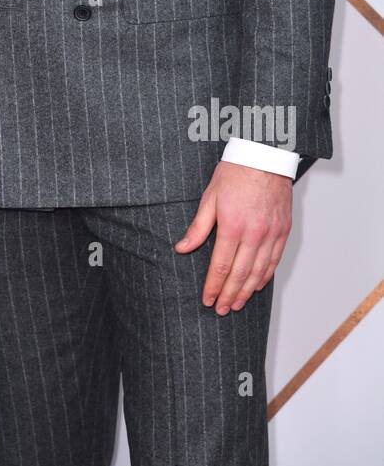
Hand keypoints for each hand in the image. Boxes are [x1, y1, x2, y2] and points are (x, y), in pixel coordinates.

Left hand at [174, 160, 292, 314]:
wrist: (264, 156)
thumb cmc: (235, 172)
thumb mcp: (209, 197)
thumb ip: (198, 227)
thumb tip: (182, 248)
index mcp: (233, 225)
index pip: (221, 265)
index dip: (213, 286)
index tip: (207, 299)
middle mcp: (255, 233)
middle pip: (241, 274)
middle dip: (228, 294)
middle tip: (220, 309)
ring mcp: (271, 233)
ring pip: (259, 271)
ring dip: (247, 291)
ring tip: (236, 304)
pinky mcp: (283, 230)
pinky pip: (274, 260)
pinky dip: (265, 276)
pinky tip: (256, 285)